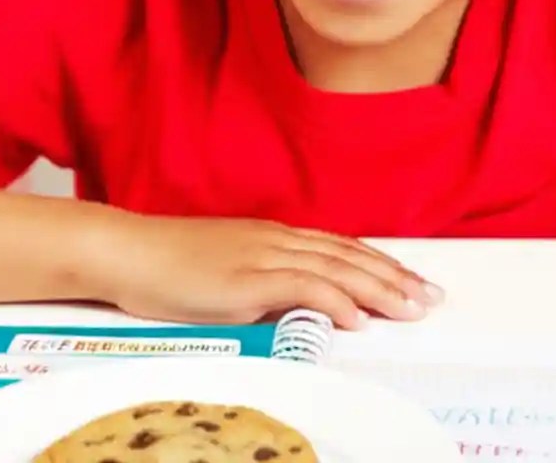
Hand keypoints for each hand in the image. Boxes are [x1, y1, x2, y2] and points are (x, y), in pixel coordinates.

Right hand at [81, 214, 442, 329]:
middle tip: (431, 297)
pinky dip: (336, 300)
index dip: (379, 265)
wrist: (124, 251)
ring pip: (337, 269)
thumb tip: (295, 310)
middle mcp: (275, 240)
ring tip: (411, 308)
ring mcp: (262, 255)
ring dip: (379, 289)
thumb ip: (263, 287)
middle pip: (349, 256)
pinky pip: (303, 287)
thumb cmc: (165, 266)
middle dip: (395, 277)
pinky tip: (359, 316)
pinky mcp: (246, 278)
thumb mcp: (226, 274)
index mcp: (272, 238)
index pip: (340, 249)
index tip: (410, 281)